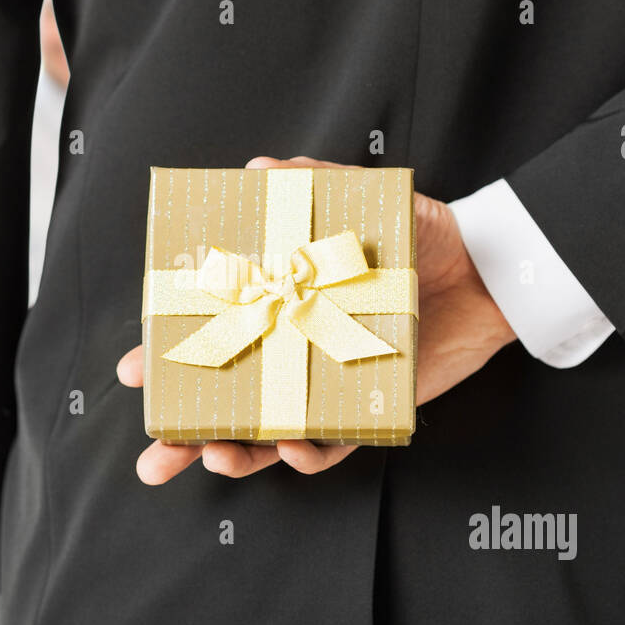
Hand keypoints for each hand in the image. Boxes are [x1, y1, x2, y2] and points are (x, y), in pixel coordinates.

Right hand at [116, 155, 516, 483]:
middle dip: (184, 433)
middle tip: (156, 454)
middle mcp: (294, 350)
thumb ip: (313, 184)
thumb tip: (258, 169)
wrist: (489, 269)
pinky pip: (332, 447)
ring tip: (216, 455)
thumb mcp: (364, 200)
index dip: (170, 358)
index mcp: (278, 305)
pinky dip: (308, 455)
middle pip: (226, 400)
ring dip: (236, 453)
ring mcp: (326, 385)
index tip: (135, 373)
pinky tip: (290, 449)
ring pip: (267, 435)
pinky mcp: (367, 411)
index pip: (212, 337)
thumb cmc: (421, 233)